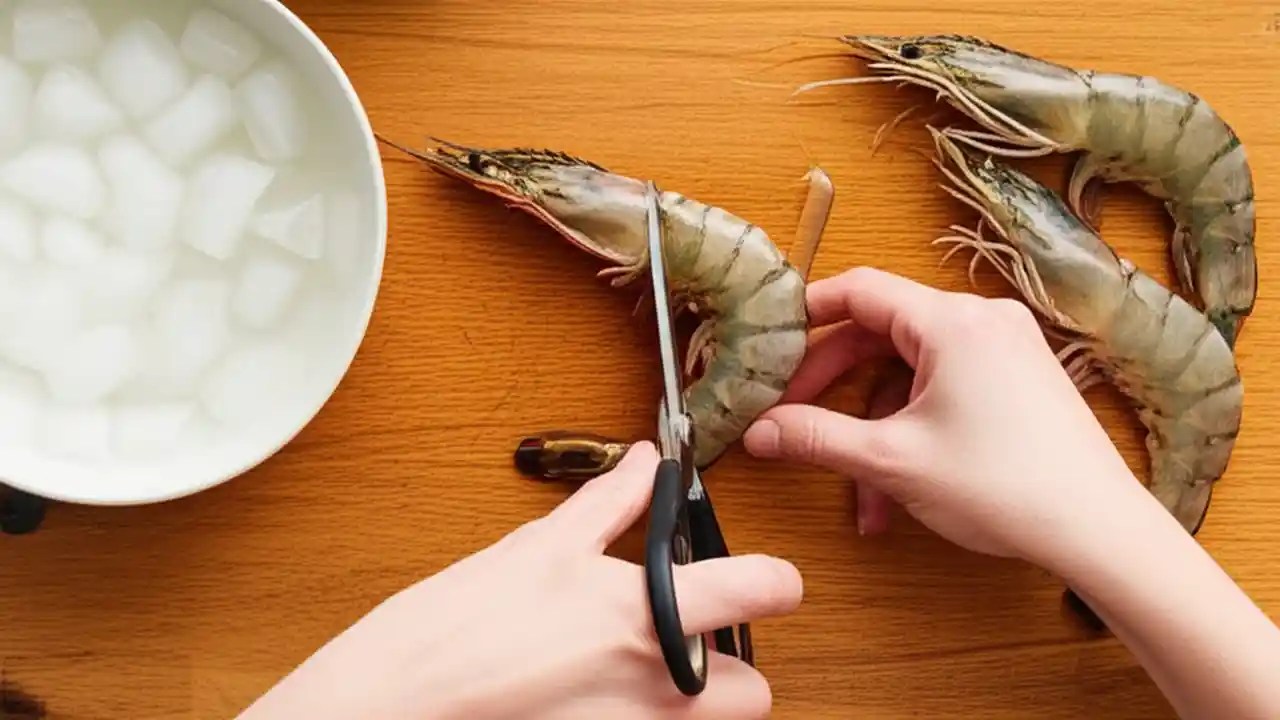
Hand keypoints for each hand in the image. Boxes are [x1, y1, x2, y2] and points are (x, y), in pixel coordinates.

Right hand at [237, 442, 801, 719]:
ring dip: (695, 705)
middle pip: (757, 693)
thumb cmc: (451, 629)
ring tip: (641, 676)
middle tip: (690, 641)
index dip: (775, 579)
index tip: (765, 577)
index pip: (764, 591)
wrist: (393, 706)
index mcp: (644, 616)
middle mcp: (655, 689)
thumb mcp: (535, 550)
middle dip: (735, 669)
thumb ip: (606, 507)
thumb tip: (643, 466)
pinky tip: (596, 700)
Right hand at [742, 267, 1147, 567]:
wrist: (1098, 530)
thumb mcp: (892, 461)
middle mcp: (982, 321)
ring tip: (860, 495)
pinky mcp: (1021, 379)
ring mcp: (1007, 349)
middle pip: (882, 333)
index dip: (807, 312)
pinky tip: (896, 490)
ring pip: (912, 373)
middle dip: (834, 386)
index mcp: (951, 322)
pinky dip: (913, 429)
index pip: (859, 290)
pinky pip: (946, 389)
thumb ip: (816, 437)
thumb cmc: (1003, 486)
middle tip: (793, 420)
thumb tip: (757, 433)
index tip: (769, 339)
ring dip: (875, 427)